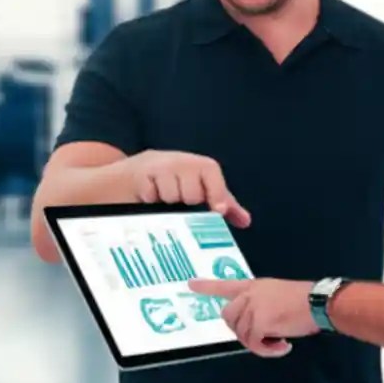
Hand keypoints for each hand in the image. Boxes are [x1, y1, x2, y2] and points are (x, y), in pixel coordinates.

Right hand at [131, 150, 250, 227]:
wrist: (138, 172)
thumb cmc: (177, 182)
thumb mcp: (201, 189)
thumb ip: (224, 203)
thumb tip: (246, 221)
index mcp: (201, 165)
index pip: (211, 174)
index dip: (216, 194)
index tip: (218, 210)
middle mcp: (182, 161)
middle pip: (192, 194)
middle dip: (186, 201)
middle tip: (179, 197)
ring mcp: (160, 166)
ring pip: (171, 196)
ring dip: (167, 202)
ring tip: (163, 195)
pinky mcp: (141, 175)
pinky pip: (151, 197)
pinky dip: (150, 200)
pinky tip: (150, 195)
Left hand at [187, 278, 317, 356]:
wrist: (318, 302)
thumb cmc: (305, 299)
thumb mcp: (278, 294)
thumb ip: (262, 304)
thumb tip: (259, 325)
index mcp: (254, 286)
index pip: (226, 285)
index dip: (207, 286)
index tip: (190, 285)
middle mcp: (249, 295)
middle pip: (228, 317)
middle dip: (240, 330)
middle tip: (262, 337)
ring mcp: (252, 308)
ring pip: (242, 334)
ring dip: (259, 343)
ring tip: (279, 342)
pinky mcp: (259, 322)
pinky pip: (254, 344)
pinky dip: (267, 350)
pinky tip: (283, 347)